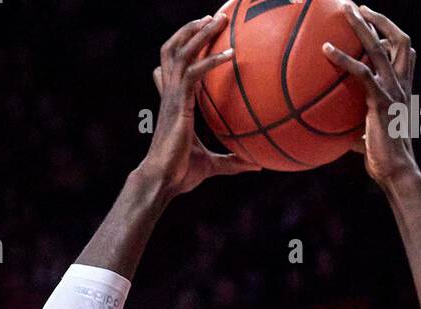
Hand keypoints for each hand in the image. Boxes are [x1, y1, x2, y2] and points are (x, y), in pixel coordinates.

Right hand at [138, 12, 255, 197]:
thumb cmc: (182, 175)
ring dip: (199, 32)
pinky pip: (194, 73)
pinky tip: (231, 54)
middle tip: (214, 17)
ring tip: (219, 19)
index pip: (174, 67)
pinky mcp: (178, 104)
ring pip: (180, 52)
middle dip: (191, 29)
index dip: (183, 47)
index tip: (202, 33)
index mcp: (174, 102)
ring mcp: (172, 97)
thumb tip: (257, 165)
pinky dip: (211, 60)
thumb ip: (232, 161)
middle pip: (173, 49)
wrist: (163, 181)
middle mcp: (170, 94)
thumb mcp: (212, 165)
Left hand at [324, 4, 419, 186]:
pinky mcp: (380, 101)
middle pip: (397, 39)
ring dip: (361, 24)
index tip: (370, 25)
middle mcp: (400, 84)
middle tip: (356, 6)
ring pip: (379, 46)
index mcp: (401, 89)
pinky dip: (343, 58)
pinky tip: (325, 49)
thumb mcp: (368, 139)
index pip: (403, 53)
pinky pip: (361, 72)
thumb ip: (356, 129)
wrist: (396, 172)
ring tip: (344, 7)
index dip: (390, 35)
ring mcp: (392, 90)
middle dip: (378, 19)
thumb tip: (337, 135)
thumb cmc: (382, 160)